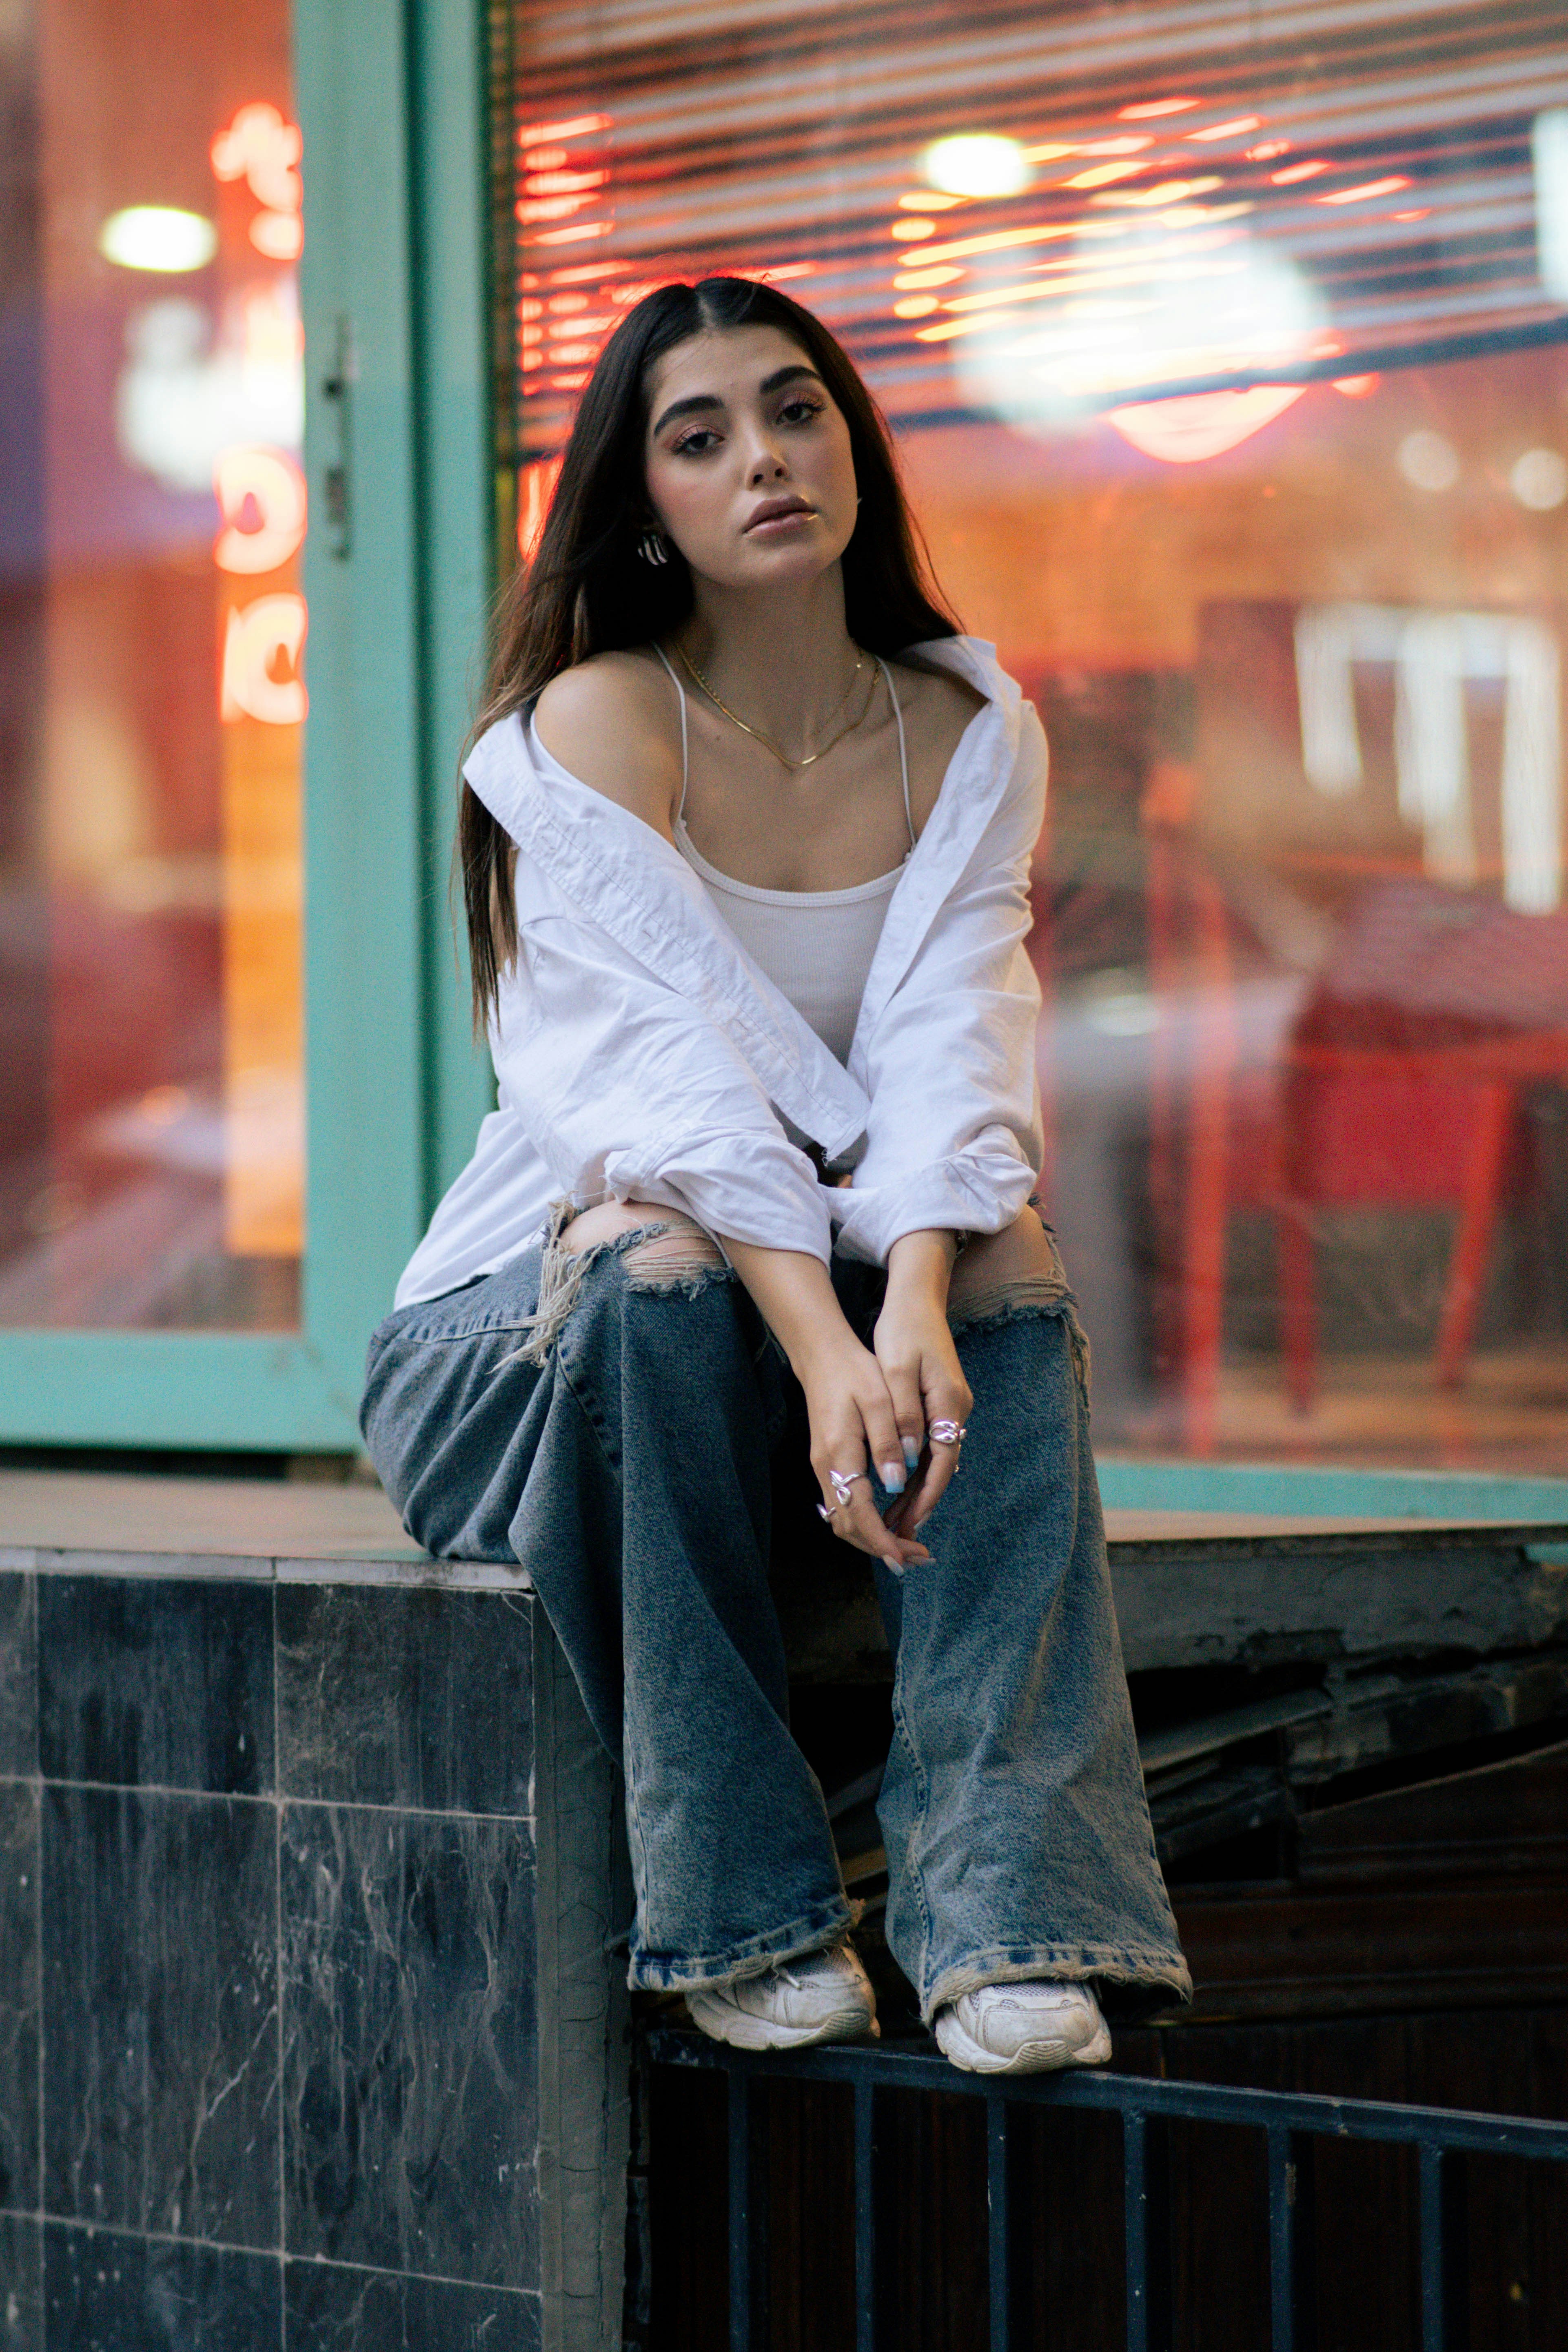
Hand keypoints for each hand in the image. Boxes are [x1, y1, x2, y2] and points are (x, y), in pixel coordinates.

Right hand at [798, 1329, 932, 1571]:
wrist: (822, 1355)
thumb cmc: (854, 1372)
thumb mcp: (877, 1400)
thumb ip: (886, 1442)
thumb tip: (896, 1484)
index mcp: (840, 1454)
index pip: (858, 1512)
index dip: (882, 1539)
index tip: (906, 1557)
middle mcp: (826, 1467)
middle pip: (848, 1526)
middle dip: (881, 1547)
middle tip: (918, 1557)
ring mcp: (824, 1466)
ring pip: (843, 1519)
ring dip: (874, 1538)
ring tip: (909, 1545)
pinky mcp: (829, 1462)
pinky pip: (843, 1505)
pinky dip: (865, 1522)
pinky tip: (889, 1521)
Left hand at [872, 1254, 971, 1539]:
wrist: (917, 1298)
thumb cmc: (903, 1329)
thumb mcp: (897, 1369)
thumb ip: (904, 1415)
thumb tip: (910, 1460)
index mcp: (948, 1403)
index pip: (942, 1462)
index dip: (927, 1497)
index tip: (910, 1525)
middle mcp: (955, 1409)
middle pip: (941, 1468)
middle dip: (921, 1503)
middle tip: (899, 1535)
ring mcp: (950, 1406)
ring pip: (936, 1460)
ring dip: (918, 1490)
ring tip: (895, 1521)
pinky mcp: (940, 1402)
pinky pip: (931, 1445)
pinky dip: (917, 1469)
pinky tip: (901, 1486)